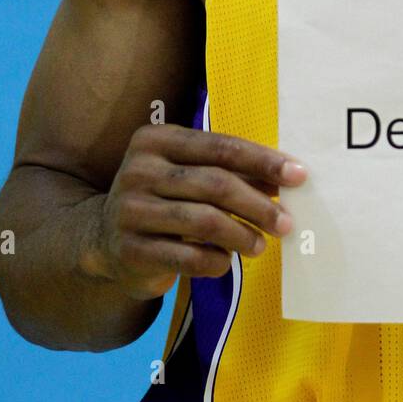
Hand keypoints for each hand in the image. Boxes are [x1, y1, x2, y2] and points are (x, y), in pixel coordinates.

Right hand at [81, 123, 305, 299]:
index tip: (298, 176)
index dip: (263, 161)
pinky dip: (216, 261)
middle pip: (215, 184)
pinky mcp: (130, 250)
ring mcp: (130, 210)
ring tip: (260, 245)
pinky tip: (226, 261)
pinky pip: (188, 257)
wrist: (103, 238)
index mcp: (156, 140)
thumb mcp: (188, 173)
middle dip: (258, 205)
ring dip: (242, 235)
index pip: (221, 147)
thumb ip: (230, 170)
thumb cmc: (164, 198)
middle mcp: (138, 170)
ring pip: (204, 221)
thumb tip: (287, 178)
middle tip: (286, 222)